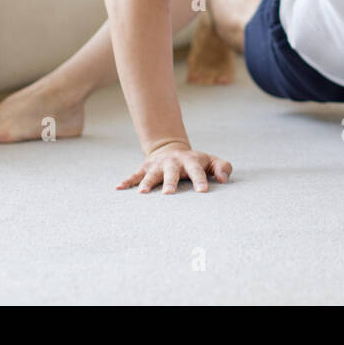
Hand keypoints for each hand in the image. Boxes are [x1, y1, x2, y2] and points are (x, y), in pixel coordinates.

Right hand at [117, 142, 231, 192]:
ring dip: (147, 183)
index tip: (202, 191)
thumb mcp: (211, 161)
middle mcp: (173, 162)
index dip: (200, 180)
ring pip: (152, 174)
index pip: (196, 171)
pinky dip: (127, 181)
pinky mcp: (146, 168)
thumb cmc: (196, 162)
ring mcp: (158, 165)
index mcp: (191, 161)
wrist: (172, 150)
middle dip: (170, 182)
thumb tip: (224, 179)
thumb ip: (223, 167)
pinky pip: (135, 175)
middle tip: (169, 194)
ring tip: (142, 193)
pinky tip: (118, 188)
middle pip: (172, 173)